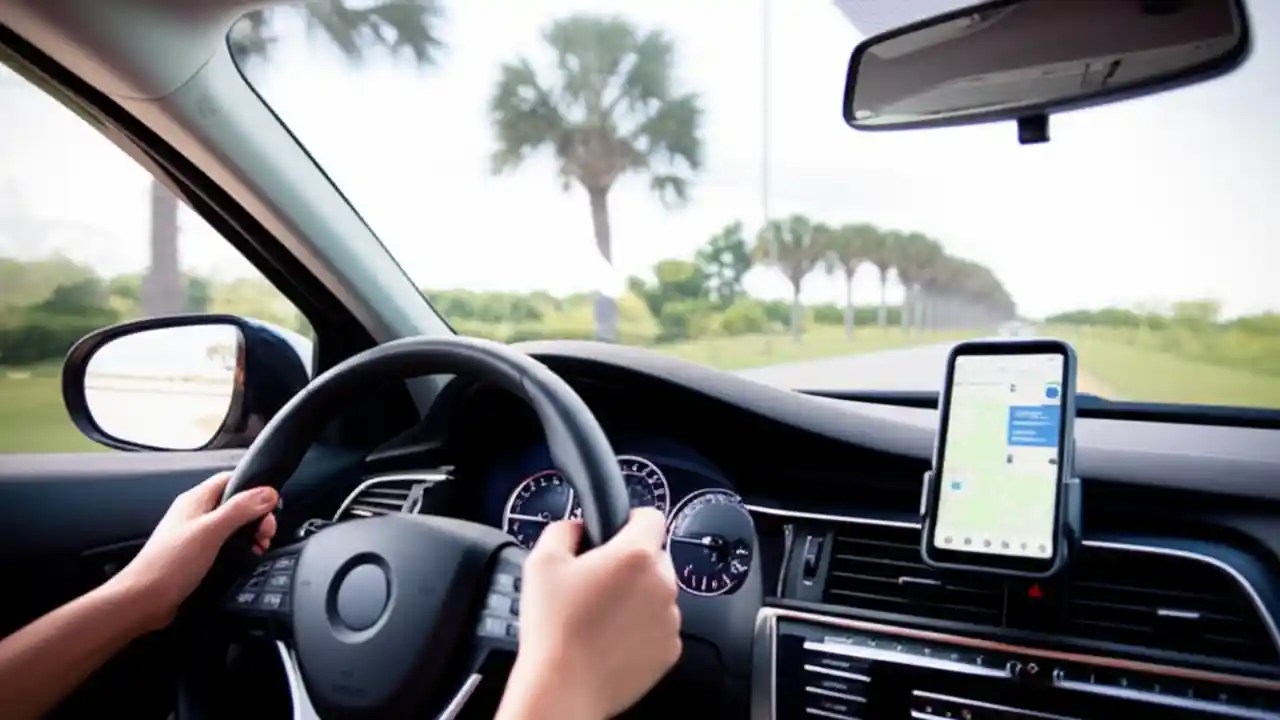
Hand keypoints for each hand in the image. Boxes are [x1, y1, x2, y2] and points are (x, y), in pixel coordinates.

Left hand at [108, 472, 277, 630]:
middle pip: (237, 504)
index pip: (232, 479)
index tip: (270, 506)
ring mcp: (197, 535)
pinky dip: (241, 550)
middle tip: (265, 534)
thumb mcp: (211, 531)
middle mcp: (196, 514)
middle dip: (257, 516)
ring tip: (259, 548)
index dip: (254, 488)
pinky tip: (246, 560)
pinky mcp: (198, 555)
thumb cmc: (170, 564)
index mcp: (196, 499)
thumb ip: (240, 509)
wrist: (144, 600)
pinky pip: (226, 545)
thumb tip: (269, 493)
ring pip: (234, 526)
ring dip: (251, 535)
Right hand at [498, 508, 680, 719]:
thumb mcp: (542, 562)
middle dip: (631, 563)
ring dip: (637, 597)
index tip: (615, 534)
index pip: (651, 517)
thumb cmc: (553, 628)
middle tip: (598, 581)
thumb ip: (565, 529)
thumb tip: (578, 526)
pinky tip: (612, 638)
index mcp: (635, 555)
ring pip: (658, 593)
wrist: (563, 687)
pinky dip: (642, 628)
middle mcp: (662, 584)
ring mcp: (669, 619)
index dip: (630, 521)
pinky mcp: (669, 649)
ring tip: (601, 615)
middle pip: (655, 557)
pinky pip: (659, 626)